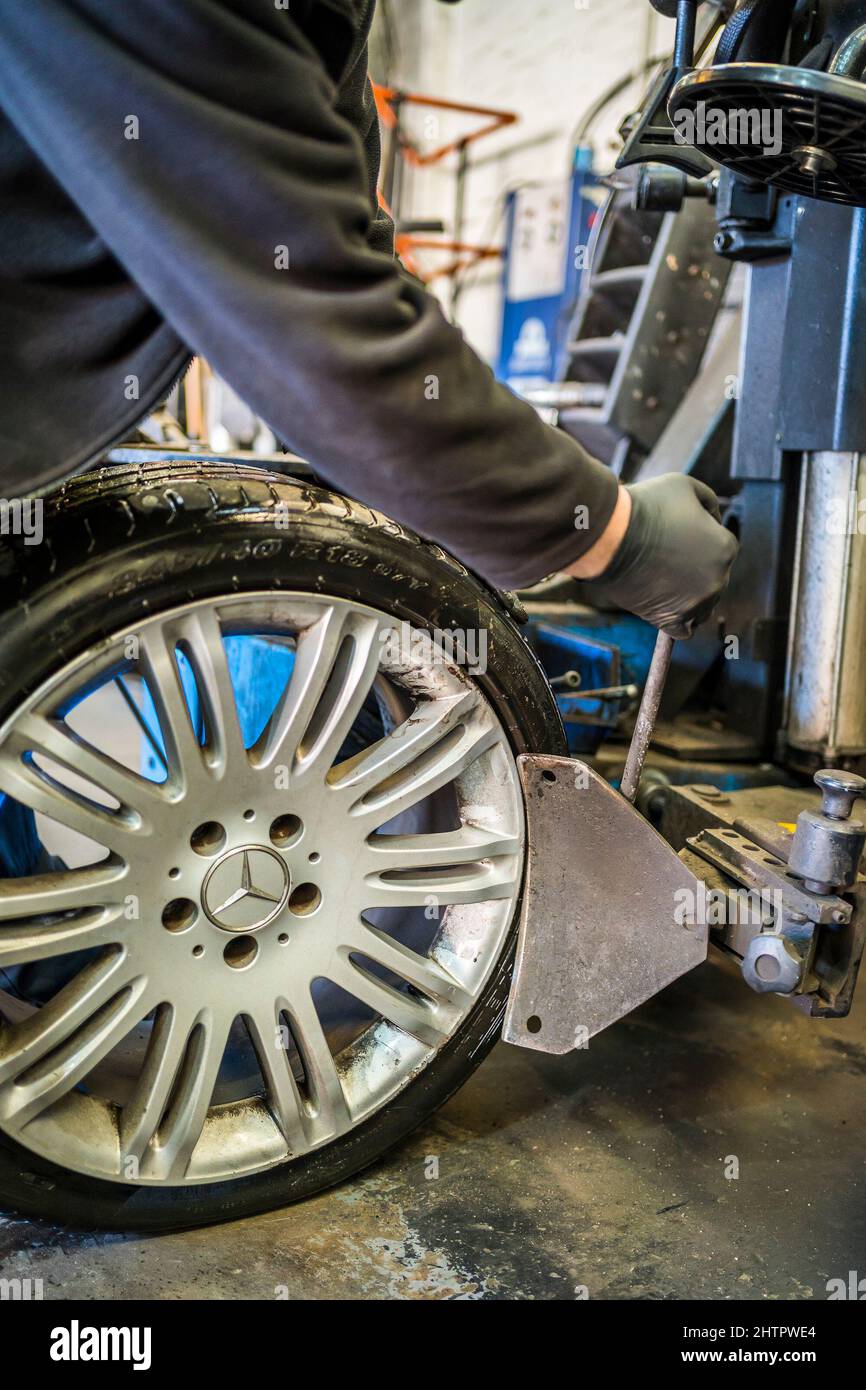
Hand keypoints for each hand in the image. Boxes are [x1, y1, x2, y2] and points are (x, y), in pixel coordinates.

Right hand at [567, 474, 737, 638]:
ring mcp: (697, 603)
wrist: (610, 535)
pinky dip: (678, 621)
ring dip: (690, 597)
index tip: (677, 540)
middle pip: (713, 579)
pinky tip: (664, 607)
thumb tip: (715, 520)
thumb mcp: (686, 486)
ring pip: (702, 606)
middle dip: (696, 571)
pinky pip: (685, 630)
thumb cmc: (645, 506)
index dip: (701, 543)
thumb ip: (710, 502)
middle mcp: (718, 579)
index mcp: (726, 548)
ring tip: (664, 582)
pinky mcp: (673, 620)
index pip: (721, 550)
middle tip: (667, 560)